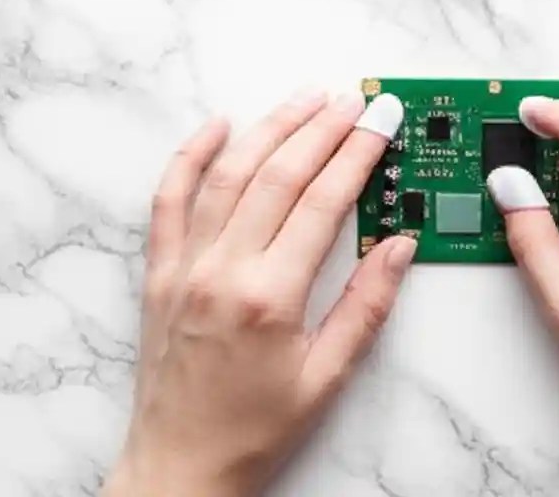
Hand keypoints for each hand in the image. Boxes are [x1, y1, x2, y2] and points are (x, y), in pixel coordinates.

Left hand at [104, 90, 410, 496]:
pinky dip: (190, 156)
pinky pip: (169, 200)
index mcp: (269, 297)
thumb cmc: (253, 432)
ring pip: (227, 175)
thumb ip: (366, 306)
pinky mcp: (159, 274)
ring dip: (268, 129)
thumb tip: (399, 245)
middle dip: (321, 129)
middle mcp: (222, 271)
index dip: (357, 154)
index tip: (381, 121)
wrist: (179, 470)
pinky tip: (217, 127)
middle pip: (276, 175)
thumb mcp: (327, 377)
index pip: (321, 203)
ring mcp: (184, 267)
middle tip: (353, 101)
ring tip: (304, 98)